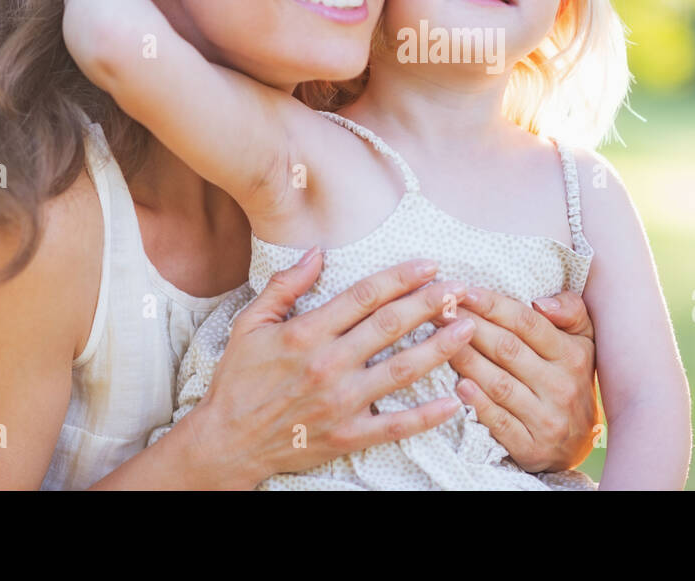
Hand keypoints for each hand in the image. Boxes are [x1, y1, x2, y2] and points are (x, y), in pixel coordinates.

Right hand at [181, 250, 477, 487]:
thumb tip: (316, 252)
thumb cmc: (238, 381)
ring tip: (468, 328)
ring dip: (439, 347)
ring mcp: (341, 402)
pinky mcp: (347, 435)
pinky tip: (455, 400)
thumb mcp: (250, 324)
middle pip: (390, 326)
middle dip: (430, 303)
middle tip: (461, 288)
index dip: (401, 277)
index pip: (364, 296)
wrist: (225, 442)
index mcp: (306, 333)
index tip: (429, 265)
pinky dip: (428, 415)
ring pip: (401, 369)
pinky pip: (395, 425)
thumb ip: (284, 286)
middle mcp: (328, 364)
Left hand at [431, 287, 597, 472]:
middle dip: (470, 326)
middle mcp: (561, 385)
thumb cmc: (572, 378)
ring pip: (499, 384)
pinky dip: (478, 403)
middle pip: (507, 349)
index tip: (464, 292)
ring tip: (439, 340)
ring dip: (466, 360)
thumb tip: (541, 302)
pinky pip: (500, 422)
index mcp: (572, 355)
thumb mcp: (584, 340)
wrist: (579, 442)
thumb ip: (570, 311)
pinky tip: (459, 385)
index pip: (527, 323)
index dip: (493, 305)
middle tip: (441, 310)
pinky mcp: (531, 447)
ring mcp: (546, 418)